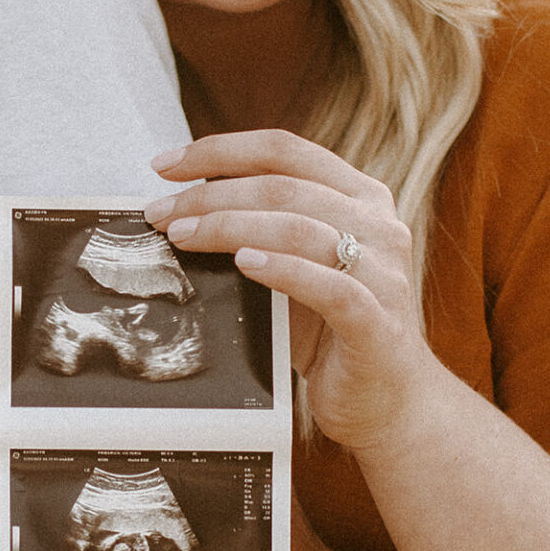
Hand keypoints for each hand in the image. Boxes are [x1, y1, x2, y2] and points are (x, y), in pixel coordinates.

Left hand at [145, 130, 435, 449]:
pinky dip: (283, 271)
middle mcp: (379, 225)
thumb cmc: (332, 334)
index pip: (285, 151)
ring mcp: (384, 273)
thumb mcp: (293, 273)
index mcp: (360, 198)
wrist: (387, 401)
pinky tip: (244, 264)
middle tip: (162, 213)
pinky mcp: (378, 323)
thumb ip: (260, 236)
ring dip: (231, 228)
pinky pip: (329, 288)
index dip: (221, 149)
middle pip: (283, 187)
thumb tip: (184, 211)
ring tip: (184, 237)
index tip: (166, 166)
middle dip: (211, 195)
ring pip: (301, 230)